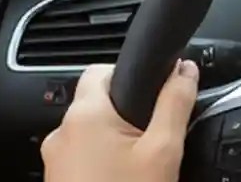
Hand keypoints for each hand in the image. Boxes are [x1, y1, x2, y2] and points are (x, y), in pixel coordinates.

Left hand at [42, 60, 199, 181]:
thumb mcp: (163, 150)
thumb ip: (175, 102)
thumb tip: (185, 70)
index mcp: (85, 115)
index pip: (103, 68)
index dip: (133, 75)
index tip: (156, 93)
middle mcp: (61, 134)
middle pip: (99, 102)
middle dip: (128, 113)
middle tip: (154, 137)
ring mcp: (55, 161)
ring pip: (92, 133)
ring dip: (116, 141)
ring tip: (141, 165)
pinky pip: (84, 158)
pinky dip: (104, 163)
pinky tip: (124, 181)